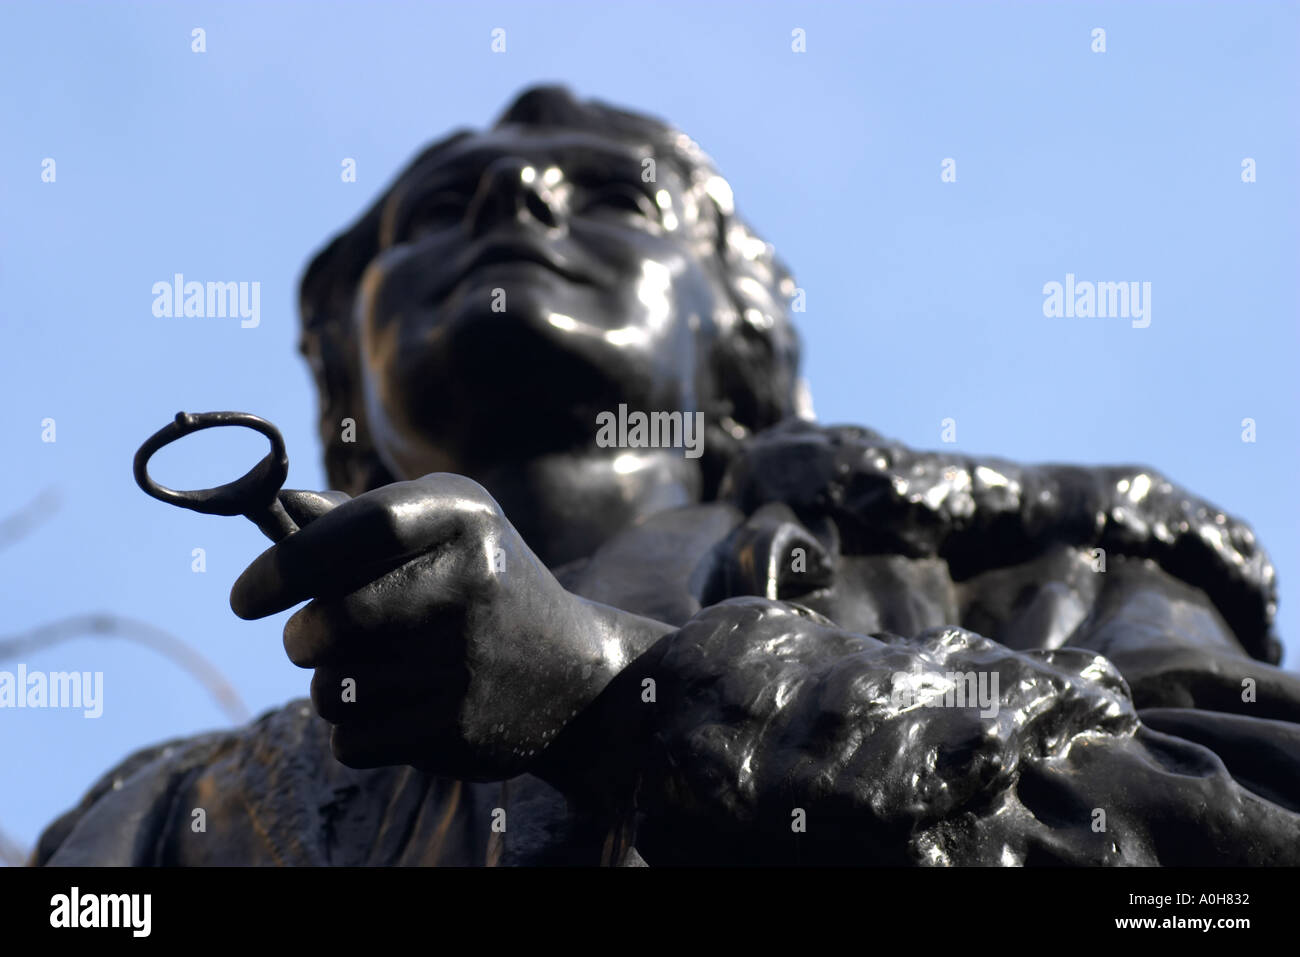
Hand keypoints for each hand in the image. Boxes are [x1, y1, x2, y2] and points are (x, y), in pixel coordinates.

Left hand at [230, 474, 618, 780]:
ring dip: (334, 687)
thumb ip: (359, 520)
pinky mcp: (462, 725)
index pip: (362, 530)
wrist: (572, 673)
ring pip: (334, 688)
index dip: (289, 564)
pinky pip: (353, 740)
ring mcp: (471, 656)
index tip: (243, 599)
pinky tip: (402, 710)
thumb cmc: (483, 586)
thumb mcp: (442, 532)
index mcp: (464, 514)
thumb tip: (279, 505)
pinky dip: (357, 732)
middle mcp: (474, 578)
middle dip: (303, 639)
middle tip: (306, 641)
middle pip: (335, 619)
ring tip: (376, 673)